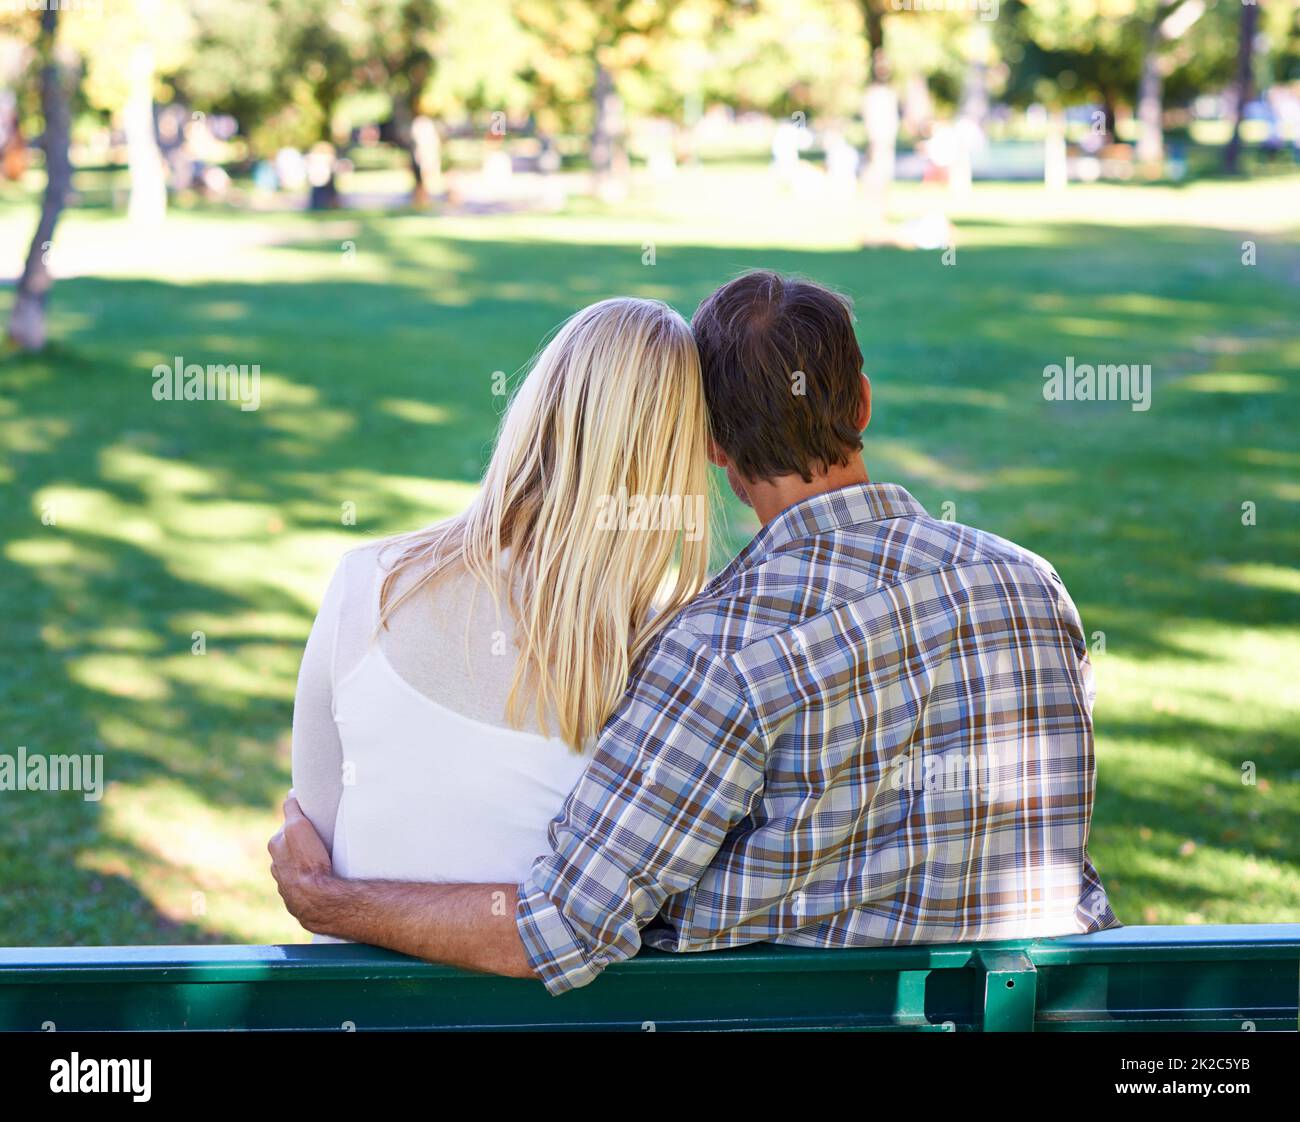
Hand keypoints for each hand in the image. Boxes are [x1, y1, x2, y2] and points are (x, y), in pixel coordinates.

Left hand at [268, 793, 335, 933]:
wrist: (319, 900)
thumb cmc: (308, 862)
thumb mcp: (298, 827)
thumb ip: (292, 809)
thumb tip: (291, 793)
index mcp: (275, 847)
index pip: (288, 828)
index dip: (302, 823)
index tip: (315, 822)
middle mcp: (276, 867)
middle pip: (292, 848)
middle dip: (304, 844)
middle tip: (324, 840)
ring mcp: (286, 886)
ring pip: (298, 868)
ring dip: (309, 864)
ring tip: (328, 862)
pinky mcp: (299, 901)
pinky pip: (307, 886)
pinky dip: (315, 882)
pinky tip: (327, 880)